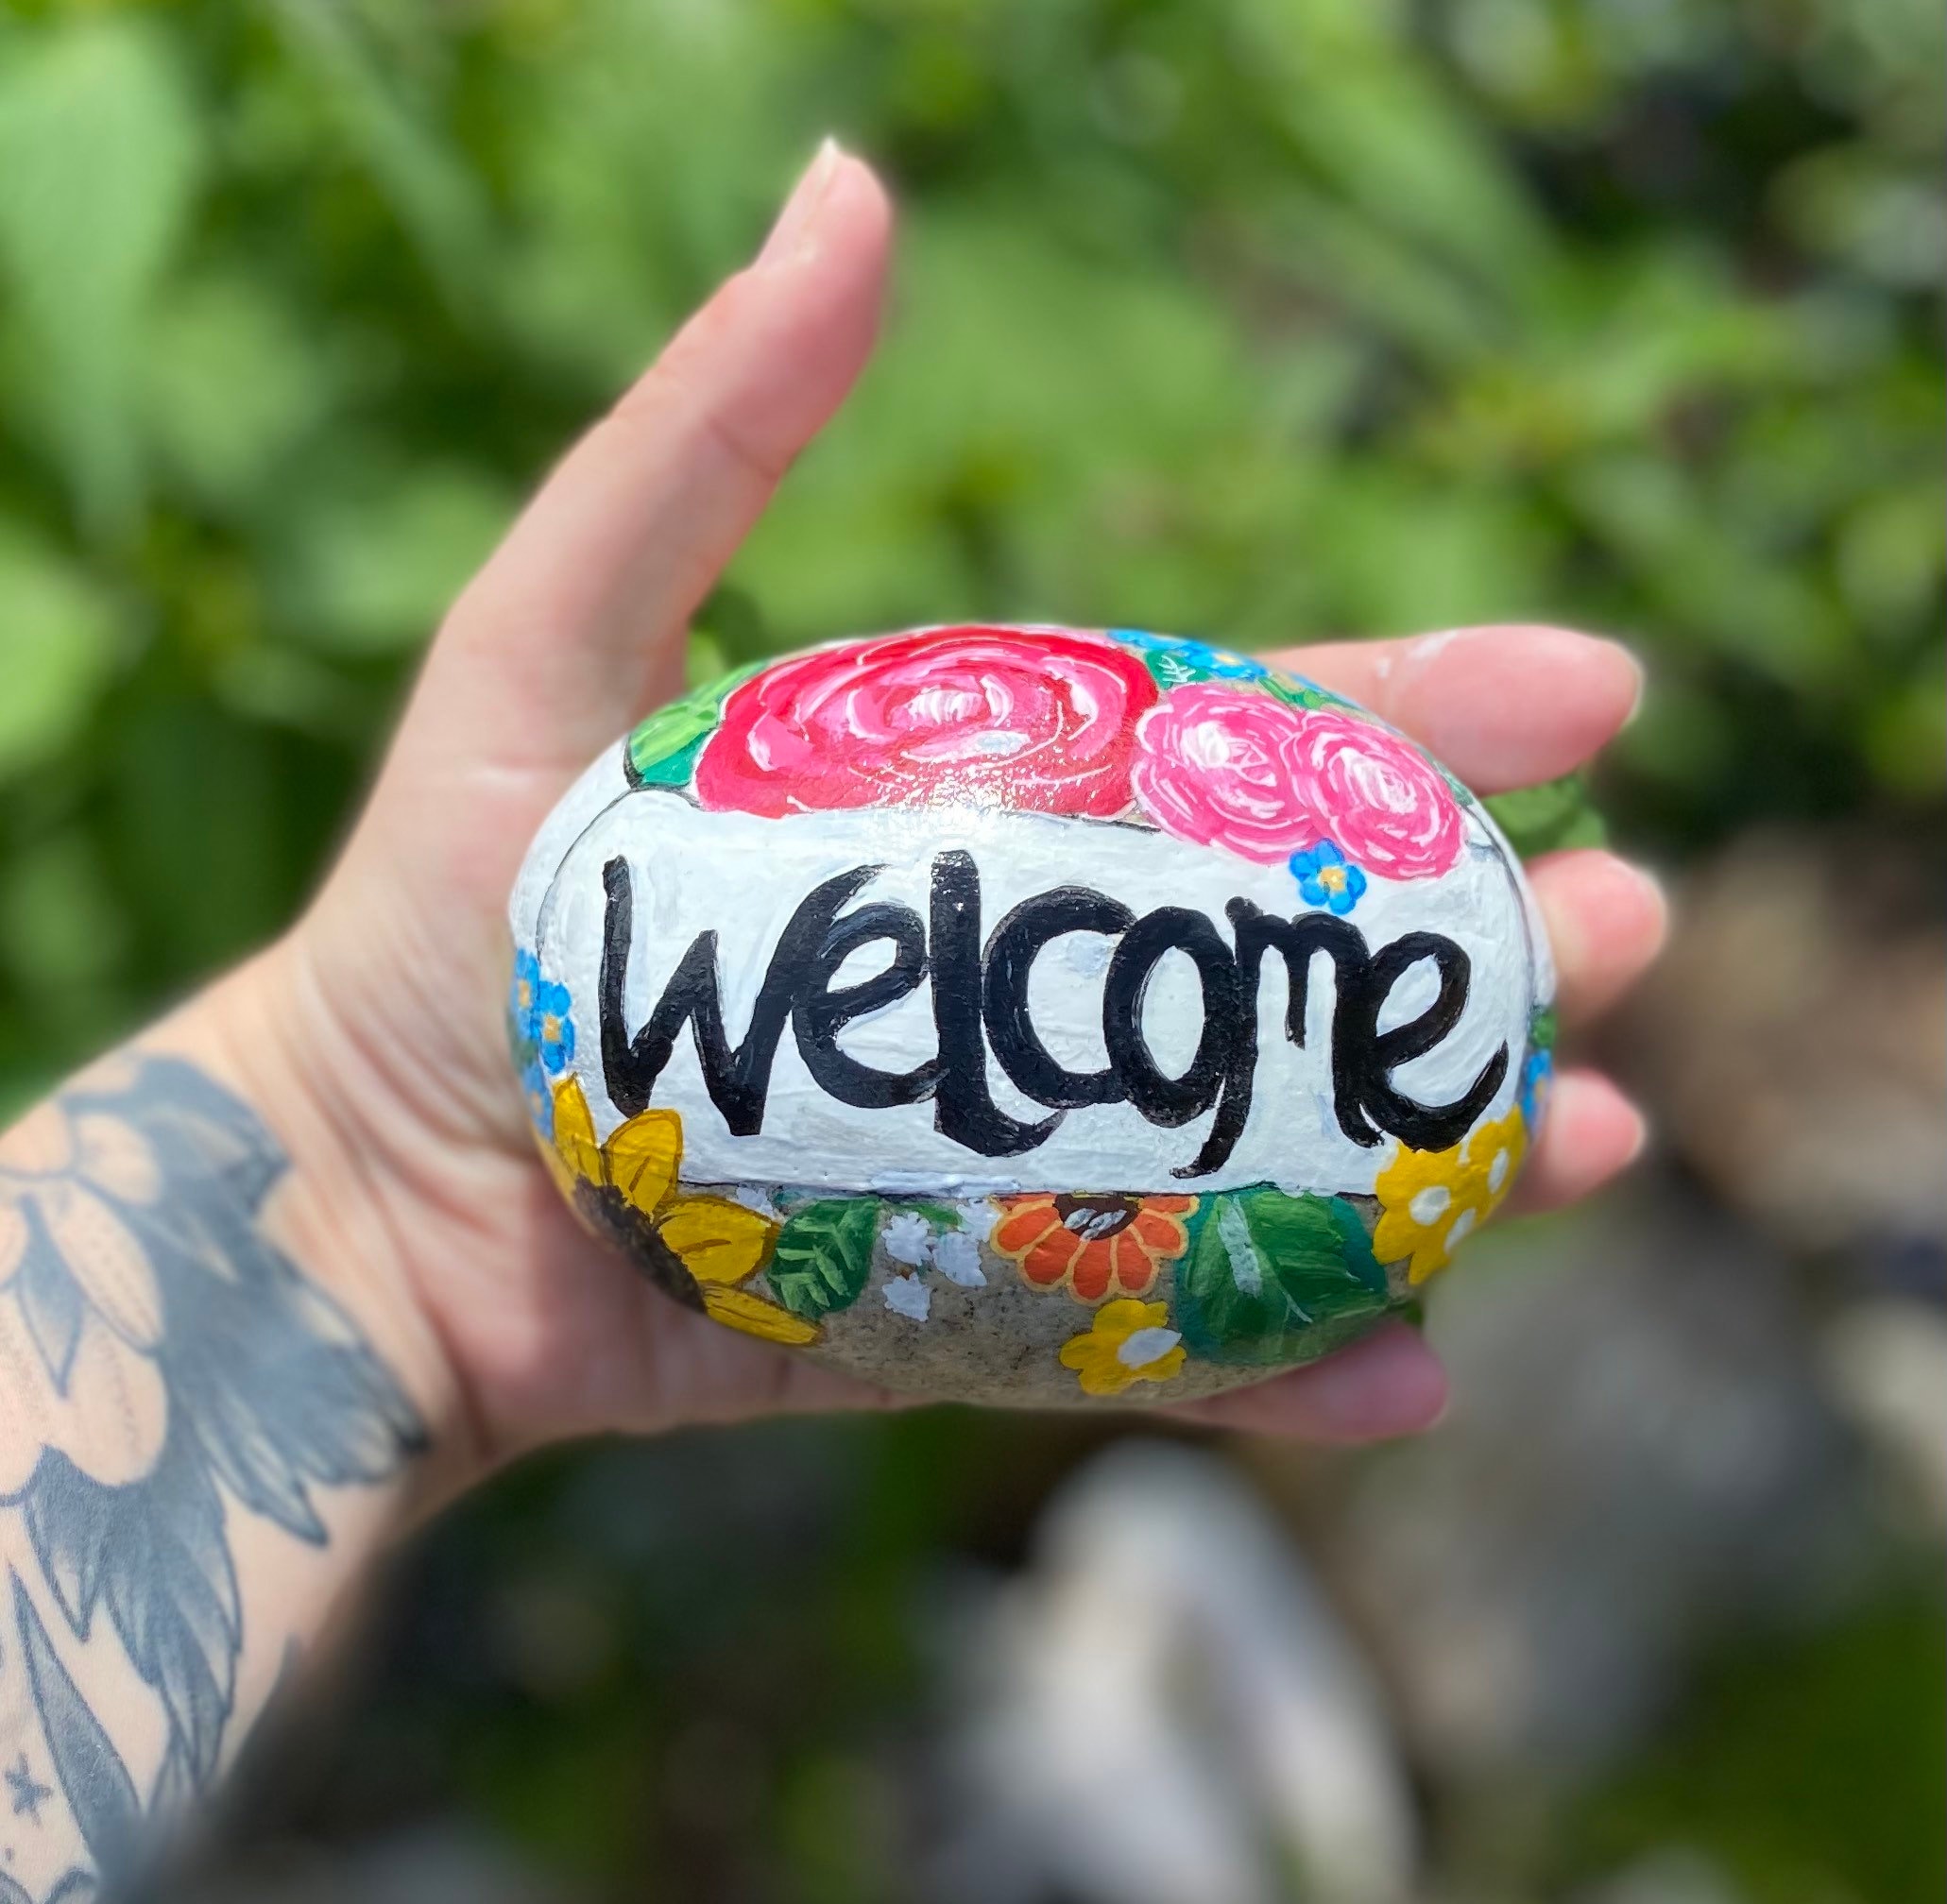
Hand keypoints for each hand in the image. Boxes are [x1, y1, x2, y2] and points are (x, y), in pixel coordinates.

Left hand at [233, 143, 1663, 1475]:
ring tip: (1591, 1142)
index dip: (1416, 712)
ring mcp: (1020, 1166)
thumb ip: (697, 440)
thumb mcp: (549, 641)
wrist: (365, 1204)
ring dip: (1453, 1163)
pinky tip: (1414, 1379)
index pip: (1233, 751)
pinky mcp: (975, 1316)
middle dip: (1479, 948)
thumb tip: (855, 192)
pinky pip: (1163, 1351)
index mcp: (982, 824)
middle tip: (1629, 938)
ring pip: (1281, 1162)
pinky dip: (1289, 1375)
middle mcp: (1028, 994)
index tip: (1592, 695)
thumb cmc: (443, 915)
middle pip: (1298, 963)